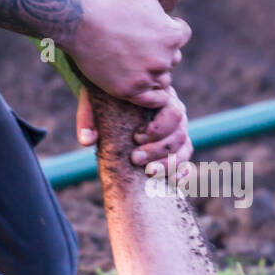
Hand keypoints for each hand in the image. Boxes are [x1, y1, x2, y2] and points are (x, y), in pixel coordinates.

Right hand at [69, 0, 191, 174]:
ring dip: (154, 71)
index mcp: (172, 34)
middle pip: (172, 58)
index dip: (166, 28)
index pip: (181, 34)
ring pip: (162, 78)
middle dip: (160, 50)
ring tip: (134, 60)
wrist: (78, 20)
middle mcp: (164, 58)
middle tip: (137, 43)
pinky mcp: (130, 92)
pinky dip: (153, 95)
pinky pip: (153, 100)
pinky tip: (143, 83)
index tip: (149, 25)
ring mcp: (146, 77)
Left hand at [77, 84, 192, 176]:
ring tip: (149, 173)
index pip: (172, 112)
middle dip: (158, 150)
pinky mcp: (178, 146)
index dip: (157, 129)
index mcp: (160, 97)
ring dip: (168, 163)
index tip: (135, 138)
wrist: (114, 93)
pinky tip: (173, 182)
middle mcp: (174, 112)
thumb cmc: (106, 99)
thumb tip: (87, 141)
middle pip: (179, 133)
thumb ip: (89, 118)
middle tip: (136, 159)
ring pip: (184, 148)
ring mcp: (178, 129)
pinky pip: (186, 158)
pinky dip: (182, 171)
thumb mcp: (94, 102)